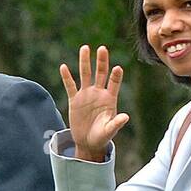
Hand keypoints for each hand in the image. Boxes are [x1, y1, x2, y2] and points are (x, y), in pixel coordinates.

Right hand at [59, 44, 129, 160]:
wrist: (88, 142)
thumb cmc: (102, 137)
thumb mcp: (110, 131)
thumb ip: (116, 123)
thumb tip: (125, 117)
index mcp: (110, 98)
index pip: (114, 83)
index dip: (116, 76)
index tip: (117, 68)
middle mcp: (98, 93)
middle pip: (100, 73)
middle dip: (101, 61)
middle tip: (102, 49)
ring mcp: (86, 95)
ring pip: (85, 74)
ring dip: (85, 61)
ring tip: (85, 48)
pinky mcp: (74, 100)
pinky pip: (70, 86)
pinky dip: (67, 77)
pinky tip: (64, 67)